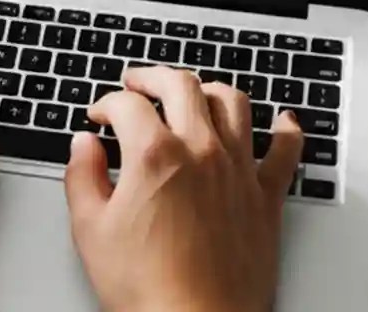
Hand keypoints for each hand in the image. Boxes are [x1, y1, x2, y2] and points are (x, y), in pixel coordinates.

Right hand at [65, 66, 303, 311]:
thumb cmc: (148, 289)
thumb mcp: (91, 232)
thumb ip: (82, 178)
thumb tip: (82, 148)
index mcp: (154, 155)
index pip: (126, 104)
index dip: (106, 102)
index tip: (100, 115)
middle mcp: (200, 151)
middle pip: (181, 85)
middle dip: (153, 77)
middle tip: (138, 83)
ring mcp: (238, 170)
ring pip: (231, 102)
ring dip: (208, 88)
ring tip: (194, 93)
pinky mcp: (266, 197)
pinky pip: (284, 151)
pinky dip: (285, 130)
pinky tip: (283, 121)